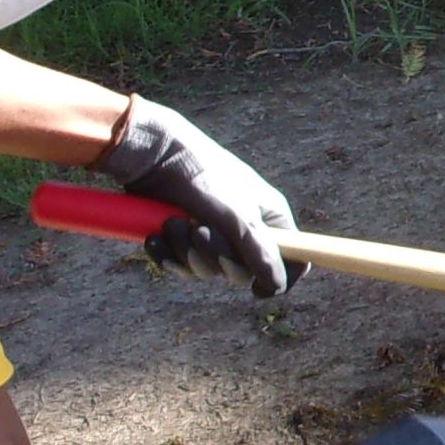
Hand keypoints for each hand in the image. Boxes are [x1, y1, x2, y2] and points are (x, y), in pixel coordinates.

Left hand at [102, 99, 304, 298]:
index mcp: (269, 217)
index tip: (258, 290)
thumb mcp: (237, 217)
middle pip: (242, 271)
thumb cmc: (203, 177)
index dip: (280, 277)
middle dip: (216, 257)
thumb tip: (276, 286)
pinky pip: (180, 265)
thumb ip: (259, 253)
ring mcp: (212, 233)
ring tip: (173, 222)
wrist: (152, 154)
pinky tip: (155, 237)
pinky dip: (167, 255)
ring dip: (186, 252)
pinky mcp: (182, 236)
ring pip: (207, 270)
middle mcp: (245, 227)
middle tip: (199, 232)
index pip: (292, 258)